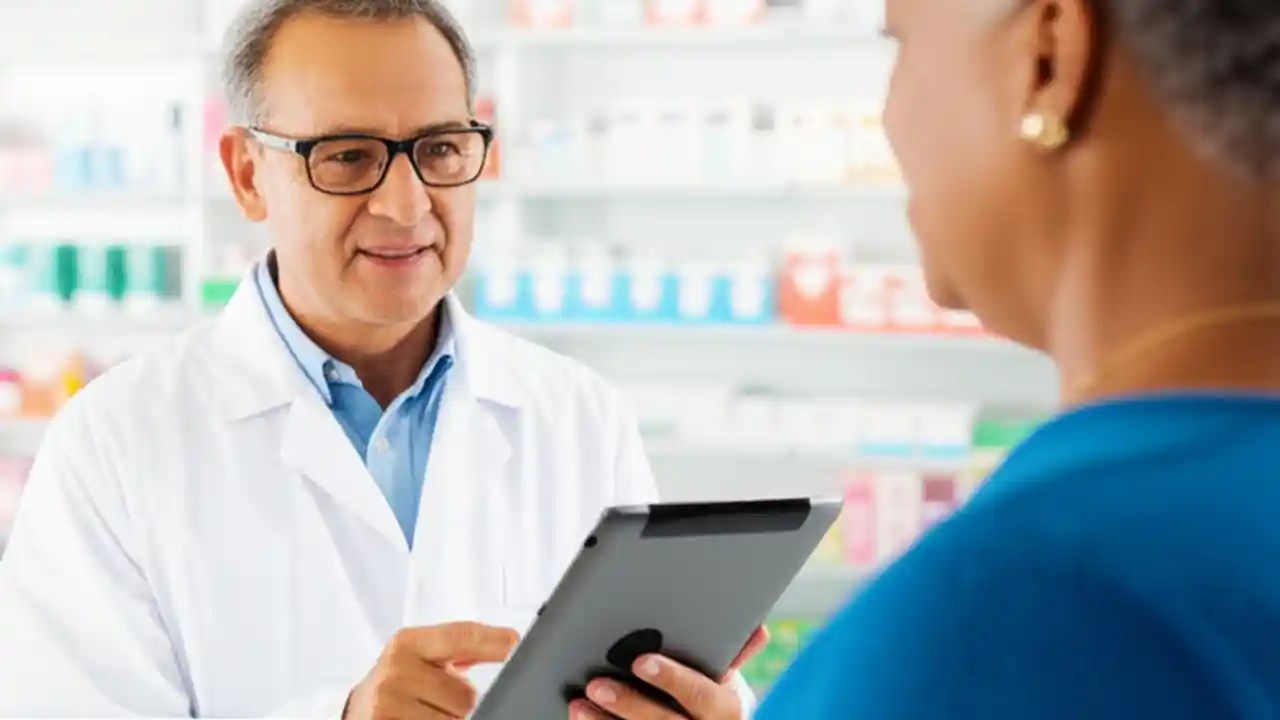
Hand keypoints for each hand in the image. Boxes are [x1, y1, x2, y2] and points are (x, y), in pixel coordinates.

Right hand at [344, 622, 519, 719]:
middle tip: (443, 702)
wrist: (359, 711)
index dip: (495, 641)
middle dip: (465, 702)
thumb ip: (461, 647)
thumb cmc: (398, 683)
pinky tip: (424, 718)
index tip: (516, 646)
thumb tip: (509, 641)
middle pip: (466, 694)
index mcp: (408, 643)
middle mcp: (396, 672)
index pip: (462, 635)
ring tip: (430, 713)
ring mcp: (388, 706)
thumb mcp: (422, 656)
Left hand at [568, 625, 769, 719]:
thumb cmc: (712, 696)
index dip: (672, 678)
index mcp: (726, 708)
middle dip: (629, 704)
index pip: (700, 695)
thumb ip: (732, 653)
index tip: (641, 661)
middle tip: (596, 684)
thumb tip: (758, 629)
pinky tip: (581, 718)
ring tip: (578, 703)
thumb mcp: (726, 677)